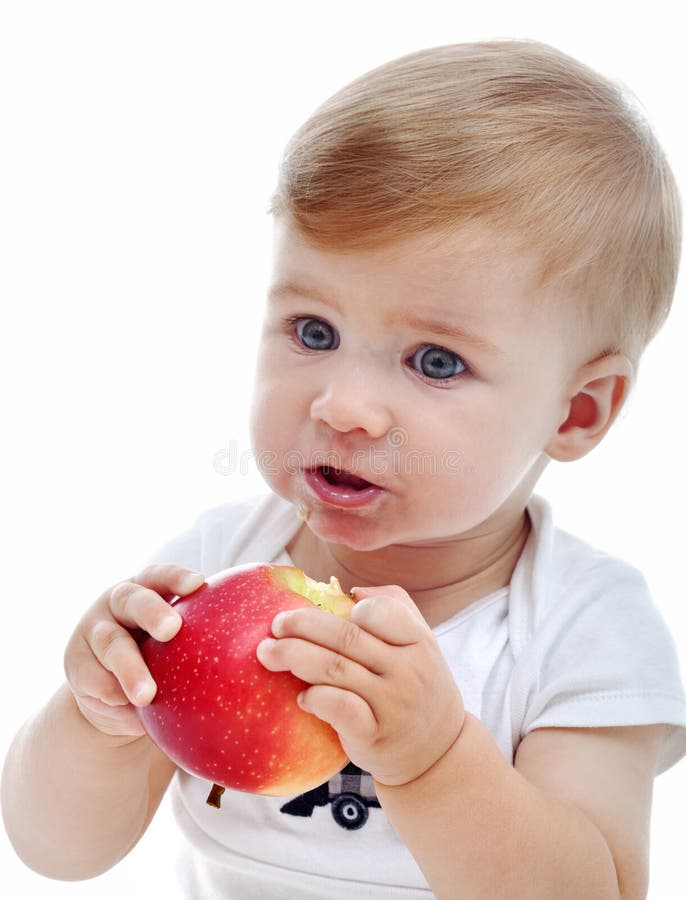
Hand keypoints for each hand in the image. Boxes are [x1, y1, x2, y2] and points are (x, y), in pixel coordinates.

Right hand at [63, 564, 204, 738]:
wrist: (112, 694)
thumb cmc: (161, 659)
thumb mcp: (176, 644)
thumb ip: (200, 639)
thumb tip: (254, 655)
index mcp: (146, 589)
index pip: (160, 575)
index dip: (176, 577)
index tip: (199, 584)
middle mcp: (117, 602)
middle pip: (133, 600)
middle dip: (152, 612)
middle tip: (172, 630)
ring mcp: (93, 630)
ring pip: (111, 643)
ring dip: (130, 668)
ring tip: (148, 696)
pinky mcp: (74, 662)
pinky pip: (92, 677)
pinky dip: (111, 693)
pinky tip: (128, 709)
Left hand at [256, 584, 464, 786]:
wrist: (438, 752)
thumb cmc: (417, 684)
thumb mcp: (419, 643)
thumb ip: (391, 607)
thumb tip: (352, 591)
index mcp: (417, 640)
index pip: (385, 612)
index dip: (351, 607)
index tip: (322, 605)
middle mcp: (408, 670)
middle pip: (347, 638)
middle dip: (302, 625)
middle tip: (275, 624)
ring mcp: (392, 704)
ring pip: (335, 670)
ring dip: (294, 657)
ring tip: (266, 652)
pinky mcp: (374, 735)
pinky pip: (339, 709)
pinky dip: (315, 697)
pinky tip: (301, 696)